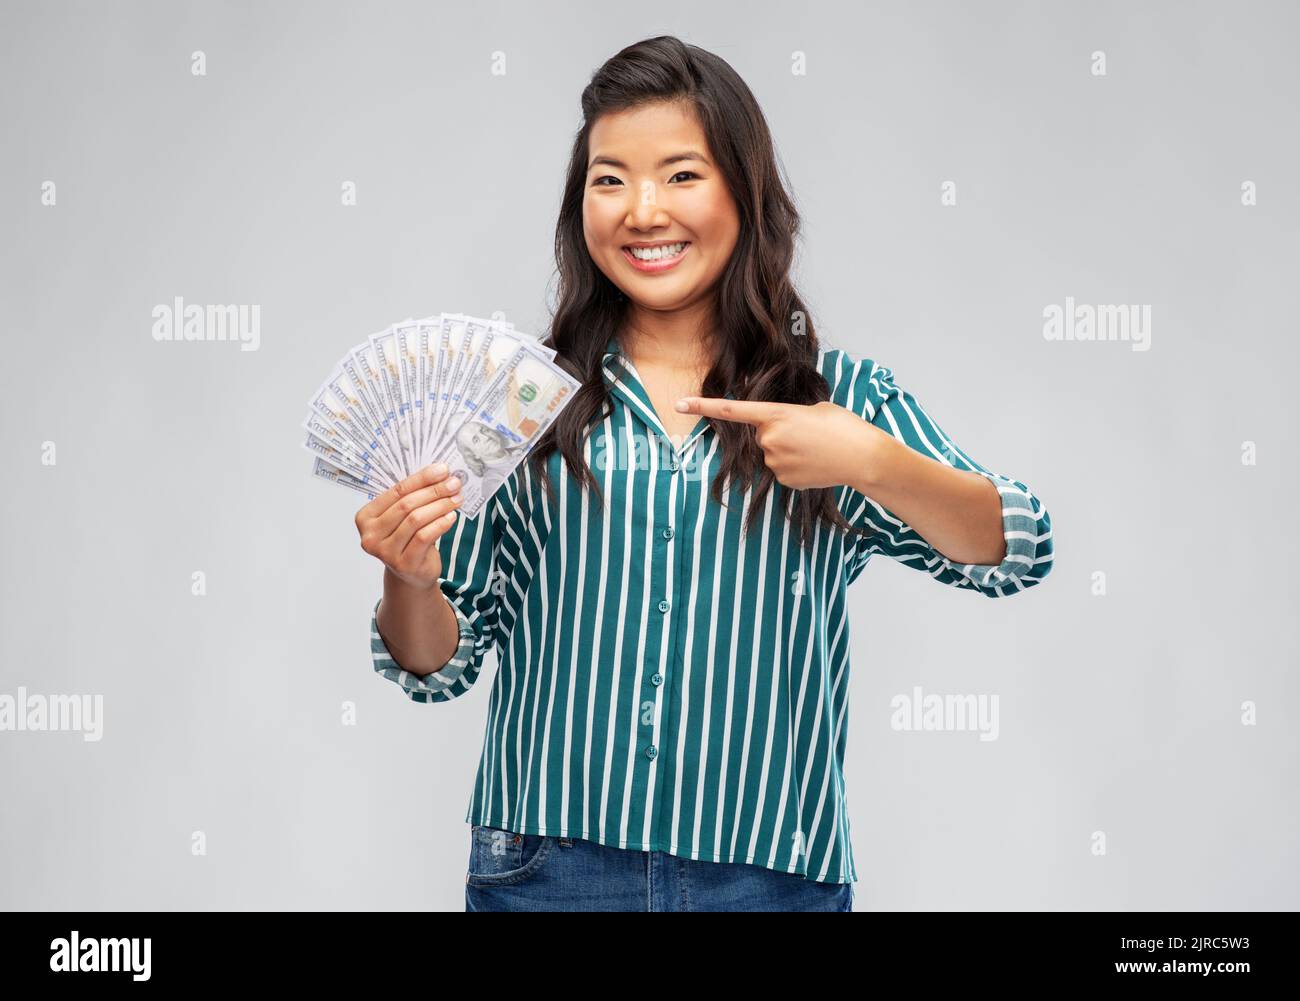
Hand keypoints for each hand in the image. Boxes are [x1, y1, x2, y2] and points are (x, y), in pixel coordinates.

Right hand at [355, 463, 463, 590]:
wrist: (412, 574)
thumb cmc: (408, 539)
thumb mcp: (405, 516)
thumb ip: (415, 496)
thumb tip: (442, 474)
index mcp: (365, 517)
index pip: (396, 491)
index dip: (422, 479)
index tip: (442, 470)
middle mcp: (370, 535)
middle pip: (406, 505)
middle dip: (434, 491)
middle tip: (454, 484)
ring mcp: (385, 552)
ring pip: (415, 520)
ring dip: (440, 506)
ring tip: (456, 499)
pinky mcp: (403, 564)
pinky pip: (424, 537)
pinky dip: (440, 524)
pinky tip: (451, 516)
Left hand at [674, 396, 883, 490]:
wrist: (862, 457)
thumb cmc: (844, 427)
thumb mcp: (815, 409)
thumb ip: (789, 415)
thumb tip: (781, 430)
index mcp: (776, 414)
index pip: (731, 410)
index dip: (703, 407)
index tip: (679, 404)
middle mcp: (769, 439)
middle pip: (760, 434)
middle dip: (777, 433)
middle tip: (807, 433)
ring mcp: (775, 462)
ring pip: (771, 453)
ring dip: (788, 450)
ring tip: (815, 448)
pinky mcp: (783, 480)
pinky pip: (781, 470)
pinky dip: (795, 466)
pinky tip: (815, 464)